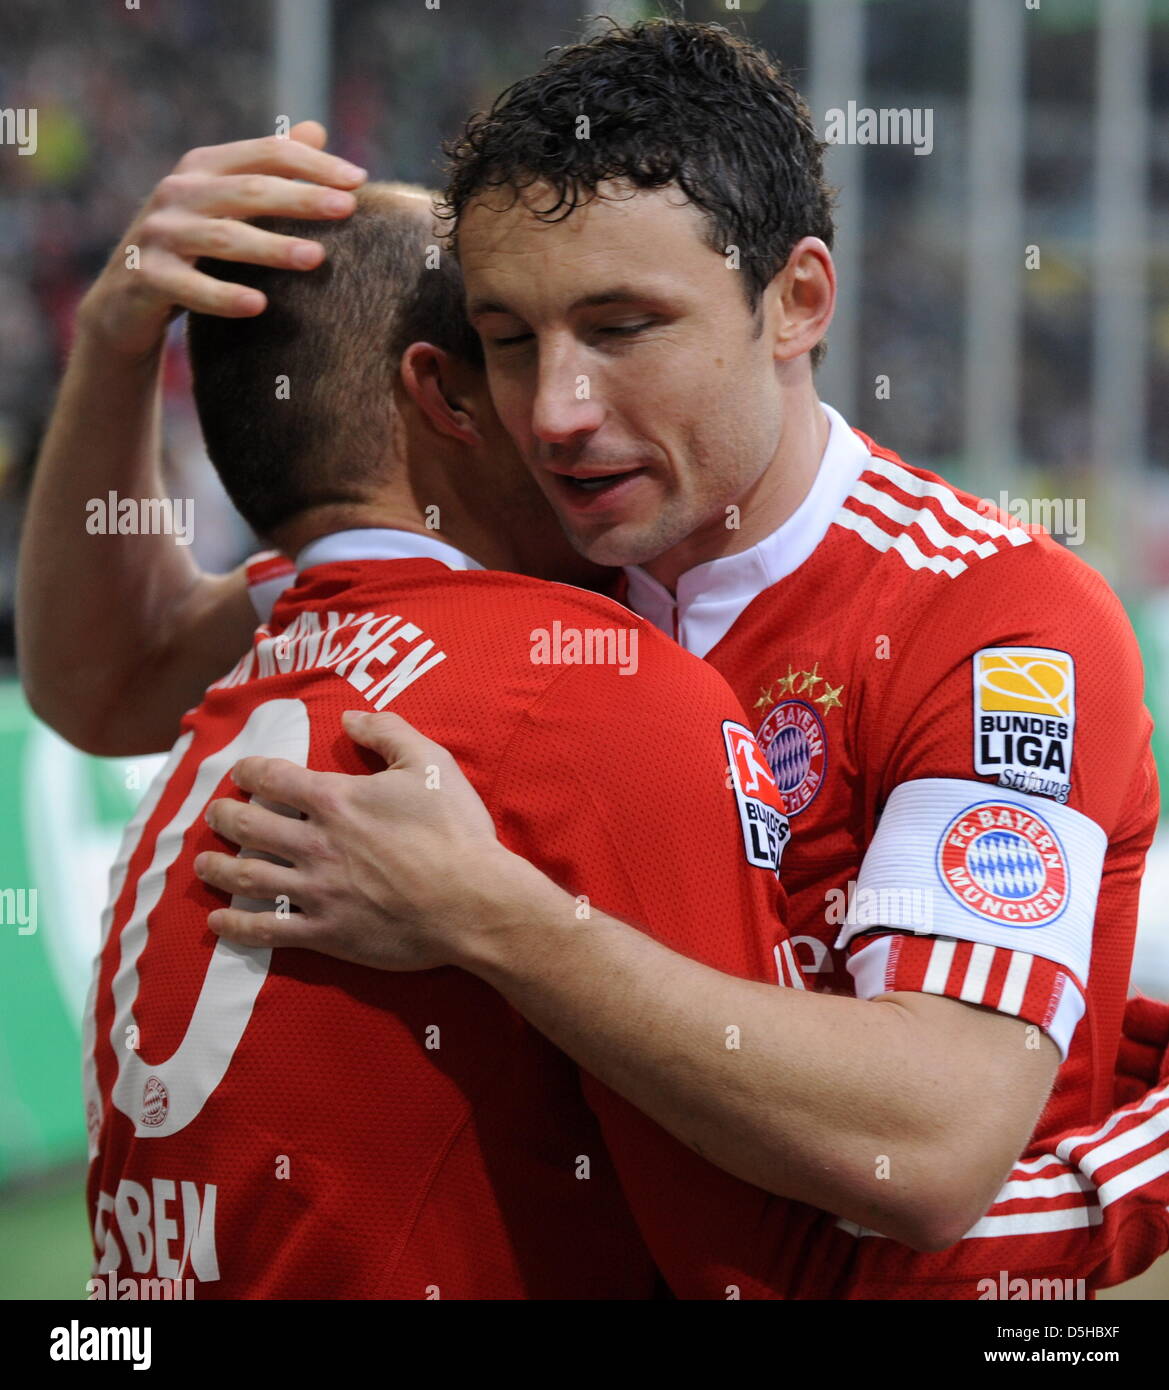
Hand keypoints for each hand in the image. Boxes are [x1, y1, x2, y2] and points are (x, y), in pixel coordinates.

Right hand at [79, 121, 365, 357]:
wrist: (124, 302)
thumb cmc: (190, 249)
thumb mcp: (225, 204)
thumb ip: (267, 170)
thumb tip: (318, 129)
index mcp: (203, 168)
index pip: (266, 153)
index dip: (313, 164)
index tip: (358, 180)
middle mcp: (178, 192)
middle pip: (250, 190)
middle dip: (301, 198)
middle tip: (348, 209)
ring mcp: (159, 233)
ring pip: (223, 237)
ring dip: (272, 247)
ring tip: (316, 257)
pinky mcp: (145, 276)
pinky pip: (190, 287)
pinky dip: (223, 295)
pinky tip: (259, 305)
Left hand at [194, 709, 526, 970]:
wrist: (474, 902)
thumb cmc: (455, 831)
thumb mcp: (430, 763)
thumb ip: (387, 731)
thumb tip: (349, 716)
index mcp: (336, 800)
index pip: (273, 778)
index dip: (250, 772)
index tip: (241, 772)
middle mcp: (315, 844)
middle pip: (249, 826)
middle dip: (223, 816)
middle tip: (215, 813)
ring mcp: (317, 891)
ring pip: (248, 877)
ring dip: (218, 867)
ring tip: (203, 861)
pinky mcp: (326, 932)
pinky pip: (268, 930)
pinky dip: (237, 925)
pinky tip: (219, 921)